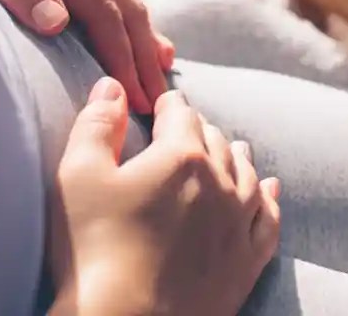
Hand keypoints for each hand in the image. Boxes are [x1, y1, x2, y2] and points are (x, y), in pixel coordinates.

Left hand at [0, 0, 172, 112]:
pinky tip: (152, 46)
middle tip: (157, 106)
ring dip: (147, 45)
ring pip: (130, 3)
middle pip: (128, 11)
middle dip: (145, 60)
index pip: (105, 13)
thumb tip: (58, 23)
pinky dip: (137, 26)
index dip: (123, 57)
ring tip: (159, 86)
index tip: (136, 98)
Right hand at [49, 78, 280, 315]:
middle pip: (216, 142)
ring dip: (238, 157)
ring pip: (247, 175)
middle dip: (200, 131)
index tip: (163, 105)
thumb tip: (113, 84)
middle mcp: (221, 183)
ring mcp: (239, 224)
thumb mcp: (77, 177)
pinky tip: (270, 190)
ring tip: (235, 147)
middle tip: (188, 130)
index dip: (169, 106)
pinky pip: (269, 220)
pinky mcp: (247, 262)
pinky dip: (270, 200)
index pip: (181, 115)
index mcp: (182, 156)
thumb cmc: (94, 251)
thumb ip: (97, 124)